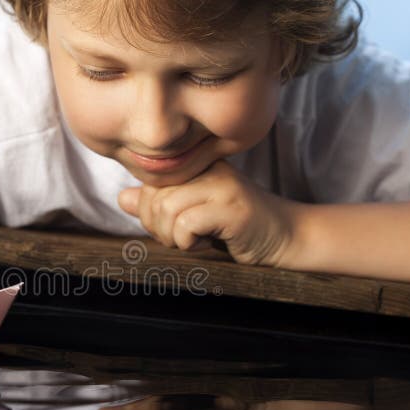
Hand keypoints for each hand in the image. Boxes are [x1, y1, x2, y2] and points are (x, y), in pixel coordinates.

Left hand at [118, 160, 301, 266]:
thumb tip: (123, 198)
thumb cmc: (237, 228)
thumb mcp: (192, 214)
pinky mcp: (232, 207)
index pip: (150, 184)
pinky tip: (205, 242)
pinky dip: (187, 241)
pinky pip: (186, 223)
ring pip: (167, 209)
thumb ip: (159, 206)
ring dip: (172, 237)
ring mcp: (222, 185)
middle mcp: (209, 168)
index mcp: (197, 166)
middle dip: (158, 227)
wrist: (286, 237)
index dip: (150, 212)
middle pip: (155, 196)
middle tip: (181, 238)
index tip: (171, 227)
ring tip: (194, 240)